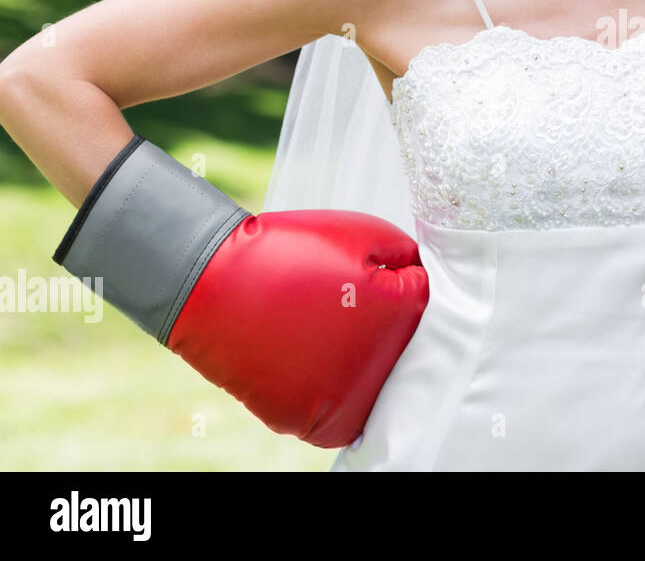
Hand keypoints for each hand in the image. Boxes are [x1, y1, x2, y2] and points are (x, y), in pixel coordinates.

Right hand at [55, 134, 428, 448]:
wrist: (210, 284)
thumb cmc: (288, 251)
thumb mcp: (362, 231)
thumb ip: (406, 254)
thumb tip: (419, 278)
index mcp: (400, 318)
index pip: (422, 296)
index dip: (391, 274)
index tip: (357, 270)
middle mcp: (379, 370)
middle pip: (402, 346)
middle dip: (381, 321)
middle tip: (338, 301)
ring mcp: (343, 403)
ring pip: (370, 380)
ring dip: (355, 356)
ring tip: (316, 324)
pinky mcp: (309, 423)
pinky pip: (336, 405)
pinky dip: (325, 381)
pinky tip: (303, 351)